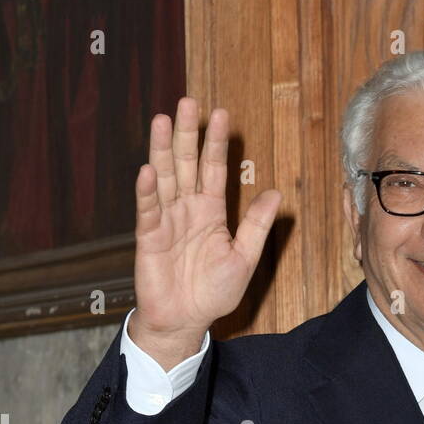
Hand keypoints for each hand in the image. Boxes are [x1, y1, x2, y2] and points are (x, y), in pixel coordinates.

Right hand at [130, 96, 280, 362]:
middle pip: (186, 164)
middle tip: (188, 102)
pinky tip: (149, 170)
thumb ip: (256, 226)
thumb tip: (275, 193)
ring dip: (162, 150)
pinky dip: (148, 192)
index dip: (215, 143)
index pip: (214, 169)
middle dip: (187, 134)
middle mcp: (187, 209)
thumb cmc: (213, 293)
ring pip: (164, 178)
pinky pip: (148, 210)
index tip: (220, 114)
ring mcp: (166, 220)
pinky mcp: (149, 237)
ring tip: (163, 121)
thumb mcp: (244, 258)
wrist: (186, 321)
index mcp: (211, 212)